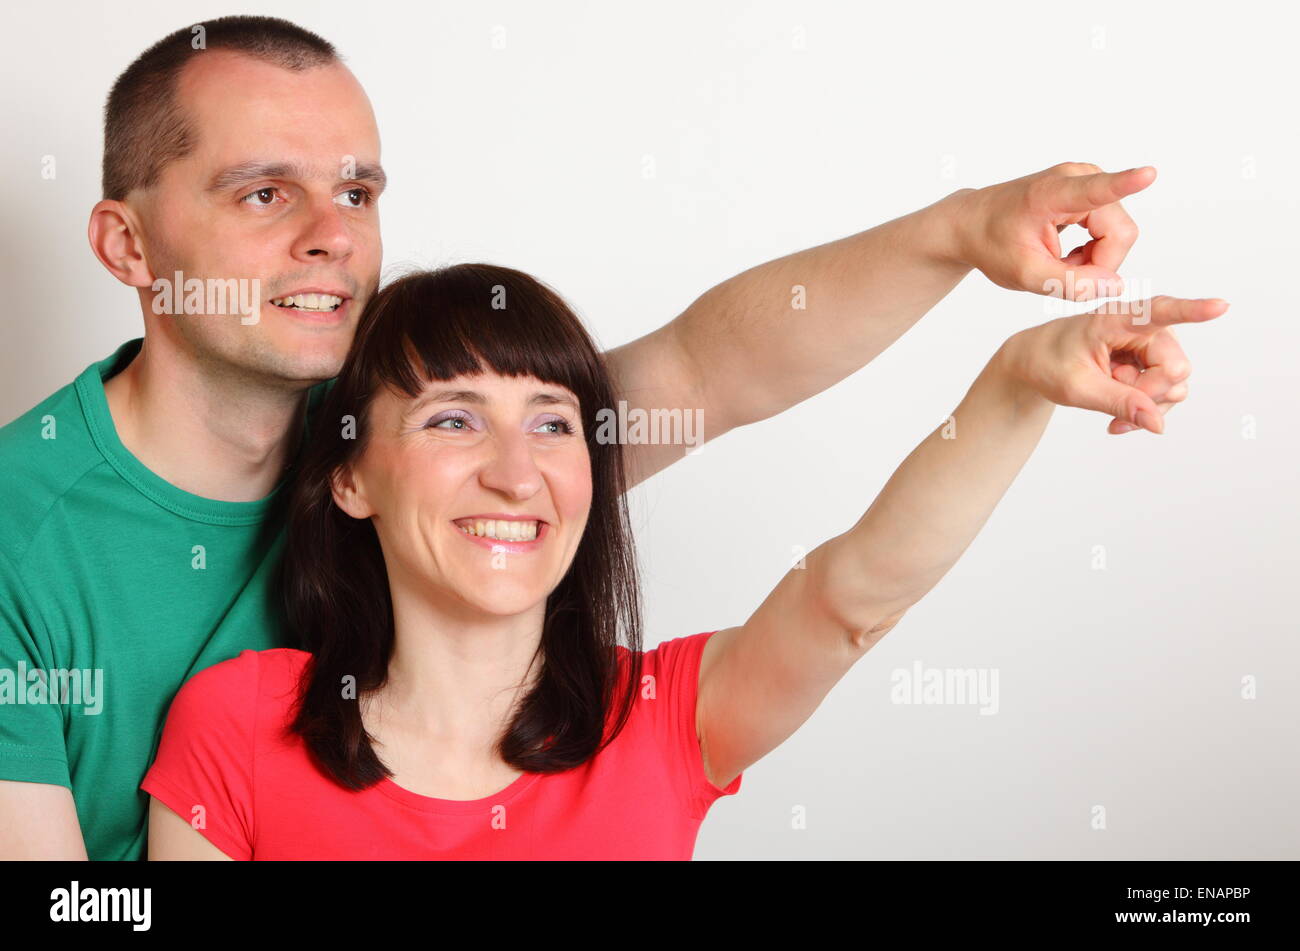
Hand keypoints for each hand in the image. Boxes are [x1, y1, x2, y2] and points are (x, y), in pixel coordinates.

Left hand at [948, 162, 1154, 300]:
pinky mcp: (1093, 186)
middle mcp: (1077, 177)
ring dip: (1093, 258)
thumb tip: (1116, 286)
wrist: (973, 222)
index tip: (1147, 174)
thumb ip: (1069, 284)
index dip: (1125, 184)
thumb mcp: (1024, 275)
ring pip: (1119, 233)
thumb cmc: (993, 245)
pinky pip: (1113, 229)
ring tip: (1057, 259)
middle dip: (1097, 263)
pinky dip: (1092, 249)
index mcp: (1052, 194)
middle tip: (1058, 271)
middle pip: (1120, 233)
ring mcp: (1088, 178)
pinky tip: (1065, 252)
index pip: (1096, 190)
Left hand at [1000, 296, 1229, 433]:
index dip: (1192, 311)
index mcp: (1116, 319)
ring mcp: (1153, 345)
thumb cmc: (1050, 363)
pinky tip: (1119, 418)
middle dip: (1148, 393)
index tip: (1221, 306)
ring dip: (1147, 405)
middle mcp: (1144, 327)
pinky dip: (1146, 410)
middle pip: (1175, 367)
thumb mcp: (1077, 388)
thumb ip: (1118, 402)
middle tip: (1112, 400)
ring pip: (1176, 384)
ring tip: (1112, 411)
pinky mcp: (1154, 363)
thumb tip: (1158, 424)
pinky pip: (1168, 393)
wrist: (1037, 362)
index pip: (1160, 312)